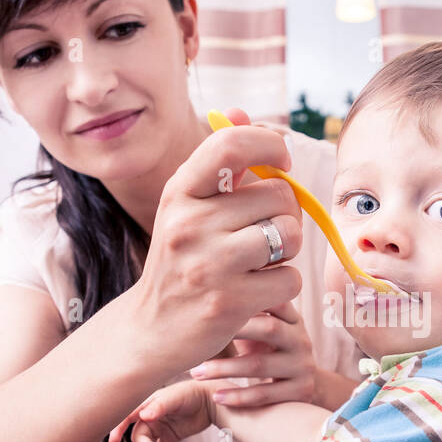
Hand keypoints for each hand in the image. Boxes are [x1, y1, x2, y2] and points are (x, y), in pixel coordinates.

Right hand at [109, 380, 213, 441]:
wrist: (210, 400)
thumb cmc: (190, 393)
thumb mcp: (173, 398)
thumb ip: (158, 407)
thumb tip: (143, 417)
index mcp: (146, 405)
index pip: (127, 418)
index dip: (118, 429)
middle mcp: (150, 418)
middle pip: (139, 437)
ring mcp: (159, 429)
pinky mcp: (170, 437)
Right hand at [128, 108, 303, 381]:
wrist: (152, 329)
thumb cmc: (182, 260)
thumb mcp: (188, 207)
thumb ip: (219, 163)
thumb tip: (240, 112)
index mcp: (180, 191)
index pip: (232, 144)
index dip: (270, 144)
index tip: (281, 160)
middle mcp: (189, 223)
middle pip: (277, 195)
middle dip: (283, 213)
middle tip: (263, 233)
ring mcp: (209, 264)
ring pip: (288, 234)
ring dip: (285, 250)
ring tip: (259, 261)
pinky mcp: (230, 302)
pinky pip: (289, 278)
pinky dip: (282, 286)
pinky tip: (256, 291)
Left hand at [191, 301, 317, 407]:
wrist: (298, 387)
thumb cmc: (265, 351)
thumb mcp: (261, 329)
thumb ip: (243, 310)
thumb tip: (201, 291)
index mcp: (290, 317)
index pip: (273, 298)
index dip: (246, 297)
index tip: (212, 302)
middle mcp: (301, 338)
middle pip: (268, 328)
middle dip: (231, 331)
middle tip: (197, 336)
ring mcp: (303, 365)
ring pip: (259, 364)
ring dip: (223, 369)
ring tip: (196, 372)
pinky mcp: (301, 391)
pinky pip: (265, 394)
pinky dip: (237, 396)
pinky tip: (216, 396)